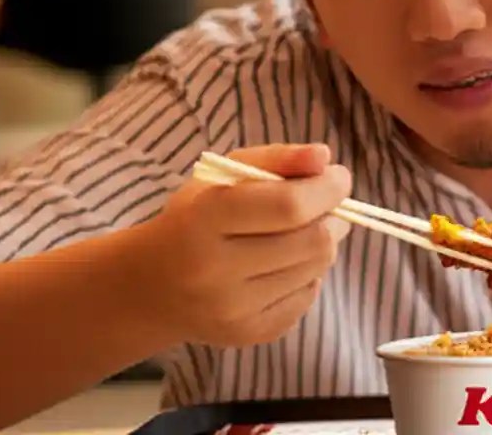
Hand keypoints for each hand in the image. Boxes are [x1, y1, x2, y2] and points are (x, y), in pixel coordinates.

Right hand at [132, 144, 351, 346]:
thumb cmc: (196, 217)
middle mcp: (214, 270)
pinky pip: (306, 297)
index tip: (340, 177)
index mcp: (204, 219)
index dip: (327, 189)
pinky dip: (308, 274)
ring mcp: (232, 309)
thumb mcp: (224, 175)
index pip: (288, 206)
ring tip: (305, 231)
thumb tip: (324, 157)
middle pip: (313, 242)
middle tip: (329, 206)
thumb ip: (277, 159)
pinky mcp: (248, 334)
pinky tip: (285, 264)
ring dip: (325, 244)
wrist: (151, 286)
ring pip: (316, 269)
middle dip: (334, 217)